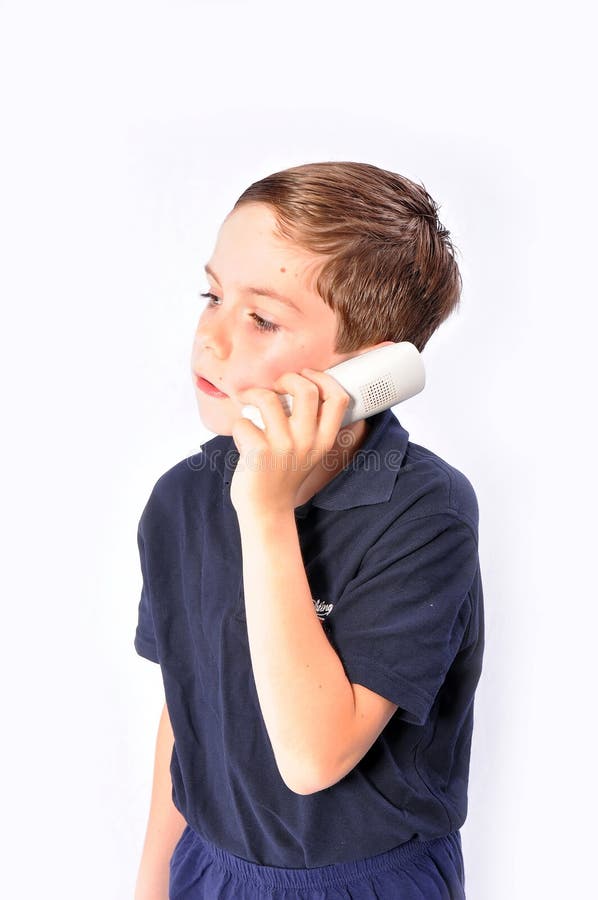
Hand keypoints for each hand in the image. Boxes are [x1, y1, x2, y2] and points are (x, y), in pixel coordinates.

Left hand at [230, 367, 350, 517]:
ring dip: (253, 395)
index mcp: (323, 440)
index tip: (306, 375)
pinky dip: (239, 425)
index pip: (338, 399)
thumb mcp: (308, 452)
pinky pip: (244, 421)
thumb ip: (309, 425)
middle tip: (276, 385)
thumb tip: (295, 386)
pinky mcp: (260, 452)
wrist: (266, 510)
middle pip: (306, 390)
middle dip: (287, 378)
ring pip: (268, 399)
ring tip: (249, 401)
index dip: (323, 378)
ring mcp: (284, 447)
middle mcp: (308, 442)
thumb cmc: (282, 475)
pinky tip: (242, 436)